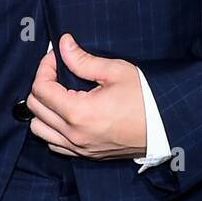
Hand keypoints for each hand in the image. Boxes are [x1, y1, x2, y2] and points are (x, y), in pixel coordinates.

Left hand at [25, 34, 146, 158]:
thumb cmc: (146, 98)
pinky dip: (52, 128)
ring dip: (43, 108)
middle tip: (58, 70)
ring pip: (39, 129)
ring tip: (60, 93)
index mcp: (79, 113)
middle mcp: (74, 135)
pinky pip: (54, 143)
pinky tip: (66, 113)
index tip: (56, 57)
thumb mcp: (116, 72)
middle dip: (42, 84)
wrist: (167, 128)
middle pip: (34, 108)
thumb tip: (63, 45)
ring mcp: (79, 148)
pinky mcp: (86, 155)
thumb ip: (83, 60)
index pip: (41, 88)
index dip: (44, 67)